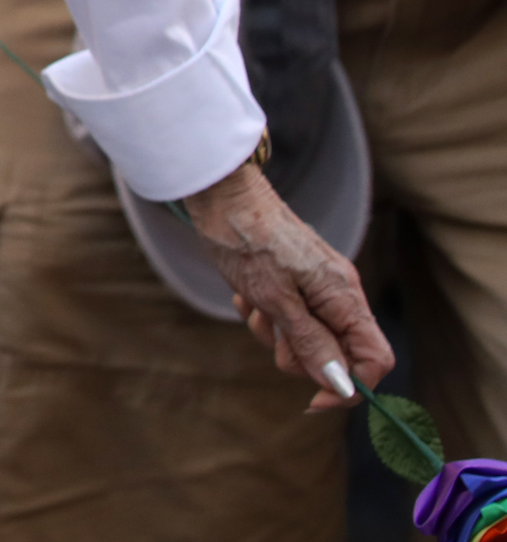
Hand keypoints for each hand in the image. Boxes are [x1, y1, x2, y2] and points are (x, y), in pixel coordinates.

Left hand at [188, 161, 392, 409]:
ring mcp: (316, 286)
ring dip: (273, 331)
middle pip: (336, 353)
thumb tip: (343, 385)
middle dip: (298, 353)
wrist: (219, 195)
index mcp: (345, 298)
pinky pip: (284, 316)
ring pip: (304, 337)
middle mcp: (338, 293)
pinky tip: (244, 292)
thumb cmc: (247, 242)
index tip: (313, 400)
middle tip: (270, 328)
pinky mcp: (292, 280)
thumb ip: (311, 342)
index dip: (350, 385)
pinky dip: (262, 312)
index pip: (375, 359)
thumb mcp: (275, 300)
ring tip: (252, 302)